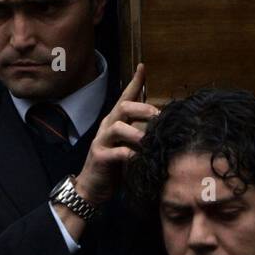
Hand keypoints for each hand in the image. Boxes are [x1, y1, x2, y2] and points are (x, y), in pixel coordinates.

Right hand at [72, 65, 158, 208]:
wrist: (92, 188)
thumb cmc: (115, 164)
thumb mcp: (129, 144)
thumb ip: (141, 132)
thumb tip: (163, 125)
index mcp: (115, 120)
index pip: (125, 97)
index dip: (134, 82)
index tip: (143, 67)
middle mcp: (107, 126)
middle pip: (123, 107)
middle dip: (143, 108)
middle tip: (158, 116)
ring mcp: (101, 141)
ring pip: (118, 127)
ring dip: (136, 133)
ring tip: (149, 141)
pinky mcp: (99, 157)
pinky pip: (116, 152)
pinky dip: (130, 154)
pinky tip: (139, 159)